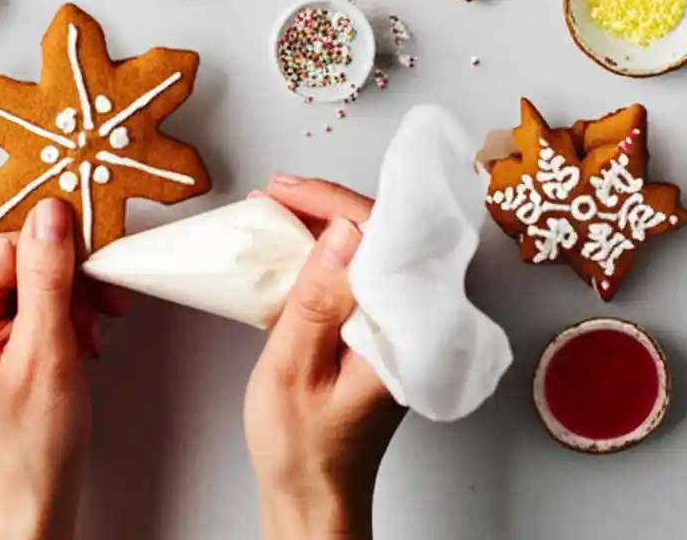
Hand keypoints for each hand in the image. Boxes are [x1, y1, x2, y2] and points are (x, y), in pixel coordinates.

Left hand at [0, 199, 125, 539]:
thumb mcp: (47, 349)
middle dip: (66, 281)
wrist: (33, 494)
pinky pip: (31, 305)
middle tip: (102, 306)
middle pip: (17, 260)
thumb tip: (51, 214)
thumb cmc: (32, 441)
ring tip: (90, 336)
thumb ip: (48, 276)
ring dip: (71, 300)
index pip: (4, 246)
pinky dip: (64, 317)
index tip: (94, 267)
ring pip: (30, 280)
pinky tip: (81, 341)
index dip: (54, 252)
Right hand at [245, 176, 405, 539]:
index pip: (383, 239)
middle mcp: (412, 326)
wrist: (314, 496)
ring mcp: (398, 329)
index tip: (285, 190)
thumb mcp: (293, 369)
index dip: (332, 203)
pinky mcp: (380, 334)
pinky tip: (294, 249)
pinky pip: (360, 278)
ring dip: (325, 227)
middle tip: (274, 193)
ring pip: (371, 255)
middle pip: (383, 239)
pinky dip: (326, 256)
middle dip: (327, 205)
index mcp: (402, 333)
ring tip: (277, 210)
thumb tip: (339, 235)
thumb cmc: (303, 449)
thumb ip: (317, 300)